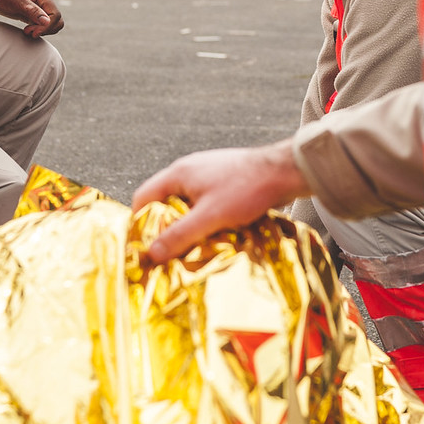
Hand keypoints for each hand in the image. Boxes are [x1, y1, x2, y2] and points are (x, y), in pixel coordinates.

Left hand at [0, 0, 63, 36]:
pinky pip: (41, 25)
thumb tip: (47, 22)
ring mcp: (39, 7)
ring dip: (41, 31)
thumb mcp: (17, 1)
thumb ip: (32, 11)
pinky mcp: (31, 14)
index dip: (47, 26)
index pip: (55, 15)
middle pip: (56, 21)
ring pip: (50, 24)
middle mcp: (44, 1)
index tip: (32, 32)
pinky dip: (36, 30)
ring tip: (26, 31)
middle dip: (46, 29)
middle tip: (29, 32)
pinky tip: (26, 30)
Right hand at [131, 142, 310, 263]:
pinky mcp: (223, 181)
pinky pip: (204, 203)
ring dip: (187, 225)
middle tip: (169, 252)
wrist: (284, 171)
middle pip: (163, 202)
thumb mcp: (209, 216)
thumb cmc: (246, 189)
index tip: (144, 248)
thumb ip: (179, 234)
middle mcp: (189, 170)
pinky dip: (204, 219)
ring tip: (192, 247)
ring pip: (185, 204)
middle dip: (164, 228)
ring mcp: (207, 174)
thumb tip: (152, 253)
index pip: (143, 198)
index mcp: (178, 173)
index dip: (139, 223)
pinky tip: (214, 234)